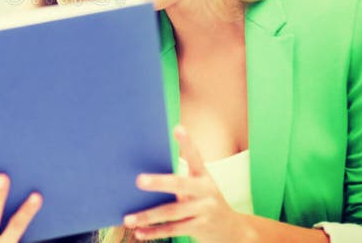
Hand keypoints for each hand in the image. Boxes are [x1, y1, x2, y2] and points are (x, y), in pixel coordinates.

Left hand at [123, 125, 254, 241]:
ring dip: (148, 216)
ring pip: (172, 212)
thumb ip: (180, 181)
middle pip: (180, 185)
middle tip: (138, 180)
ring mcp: (204, 211)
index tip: (177, 128)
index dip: (188, 143)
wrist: (234, 231)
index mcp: (204, 176)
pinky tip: (139, 233)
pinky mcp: (201, 228)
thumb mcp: (200, 187)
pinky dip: (155, 232)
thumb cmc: (206, 202)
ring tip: (128, 219)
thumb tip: (144, 177)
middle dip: (158, 182)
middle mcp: (206, 191)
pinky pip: (174, 229)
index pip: (196, 157)